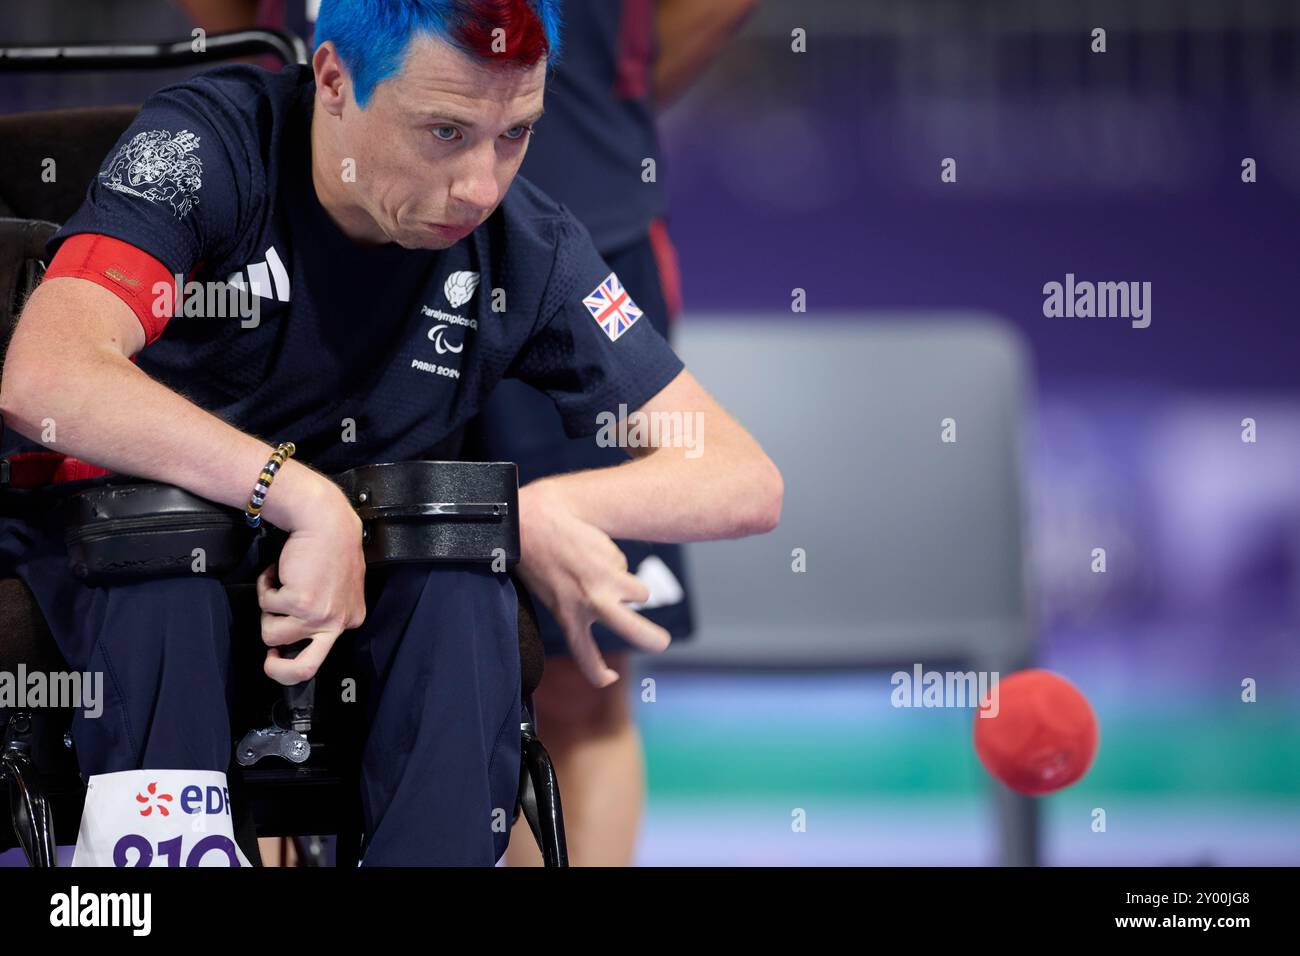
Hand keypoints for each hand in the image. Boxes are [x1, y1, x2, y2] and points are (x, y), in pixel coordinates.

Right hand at [255, 474, 366, 684]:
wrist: (325, 520)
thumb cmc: (328, 547)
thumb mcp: (337, 586)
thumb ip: (324, 610)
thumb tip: (298, 634)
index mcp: (350, 618)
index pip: (322, 654)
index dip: (293, 653)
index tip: (280, 652)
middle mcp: (338, 621)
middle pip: (305, 669)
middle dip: (280, 672)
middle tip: (269, 662)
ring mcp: (319, 615)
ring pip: (271, 634)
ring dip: (266, 609)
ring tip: (279, 585)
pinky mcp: (300, 602)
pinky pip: (264, 605)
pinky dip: (264, 586)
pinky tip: (278, 570)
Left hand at [515, 479, 670, 686]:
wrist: (536, 522)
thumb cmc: (540, 561)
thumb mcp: (553, 596)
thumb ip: (578, 612)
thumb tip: (612, 616)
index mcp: (570, 619)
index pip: (587, 658)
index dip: (600, 674)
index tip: (609, 678)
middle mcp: (593, 605)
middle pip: (636, 633)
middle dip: (654, 641)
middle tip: (661, 643)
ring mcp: (608, 583)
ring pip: (641, 595)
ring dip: (630, 587)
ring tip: (604, 573)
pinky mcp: (615, 561)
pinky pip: (625, 568)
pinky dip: (614, 562)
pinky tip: (592, 552)